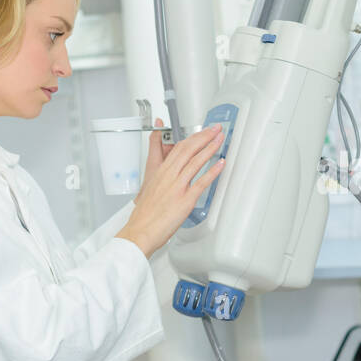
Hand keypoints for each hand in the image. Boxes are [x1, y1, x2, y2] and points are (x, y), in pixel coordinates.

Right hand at [119, 119, 226, 256]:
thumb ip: (163, 181)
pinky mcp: (184, 199)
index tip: (201, 131)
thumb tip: (171, 179)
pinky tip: (220, 164)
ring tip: (220, 140)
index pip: (177, 148)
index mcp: (160, 173)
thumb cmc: (144, 216)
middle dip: (204, 136)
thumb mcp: (150, 190)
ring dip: (210, 148)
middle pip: (188, 149)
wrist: (140, 231)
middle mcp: (168, 176)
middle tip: (215, 129)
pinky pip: (201, 182)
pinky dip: (212, 171)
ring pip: (195, 161)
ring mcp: (177, 187)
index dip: (192, 137)